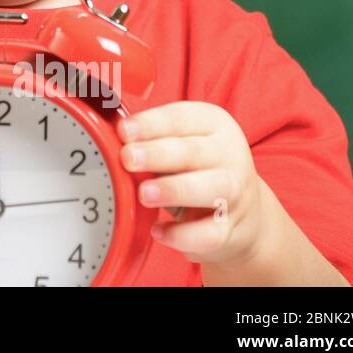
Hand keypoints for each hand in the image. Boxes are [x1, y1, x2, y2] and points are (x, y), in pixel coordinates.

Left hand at [118, 101, 266, 265]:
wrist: (244, 212)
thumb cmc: (196, 167)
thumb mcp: (178, 142)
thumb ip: (149, 137)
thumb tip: (108, 137)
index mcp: (213, 124)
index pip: (180, 118)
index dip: (150, 124)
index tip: (123, 131)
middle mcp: (229, 154)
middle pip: (193, 152)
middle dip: (157, 154)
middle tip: (128, 158)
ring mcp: (235, 193)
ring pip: (210, 189)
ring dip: (174, 190)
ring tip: (144, 194)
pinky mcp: (231, 229)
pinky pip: (208, 233)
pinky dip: (182, 235)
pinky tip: (158, 231)